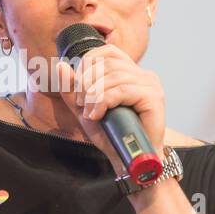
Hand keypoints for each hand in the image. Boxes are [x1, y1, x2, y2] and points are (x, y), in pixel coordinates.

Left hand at [53, 44, 166, 174]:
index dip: (87, 64)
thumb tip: (60, 65)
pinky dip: (104, 101)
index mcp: (131, 72)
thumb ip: (72, 90)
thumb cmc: (112, 136)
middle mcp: (144, 75)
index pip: (107, 52)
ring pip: (113, 77)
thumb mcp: (85, 110)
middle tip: (81, 104)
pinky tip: (97, 115)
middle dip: (87, 83)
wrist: (130, 161)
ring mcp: (151, 85)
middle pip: (108, 63)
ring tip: (90, 113)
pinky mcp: (154, 98)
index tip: (78, 89)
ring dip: (94, 95)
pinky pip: (122, 90)